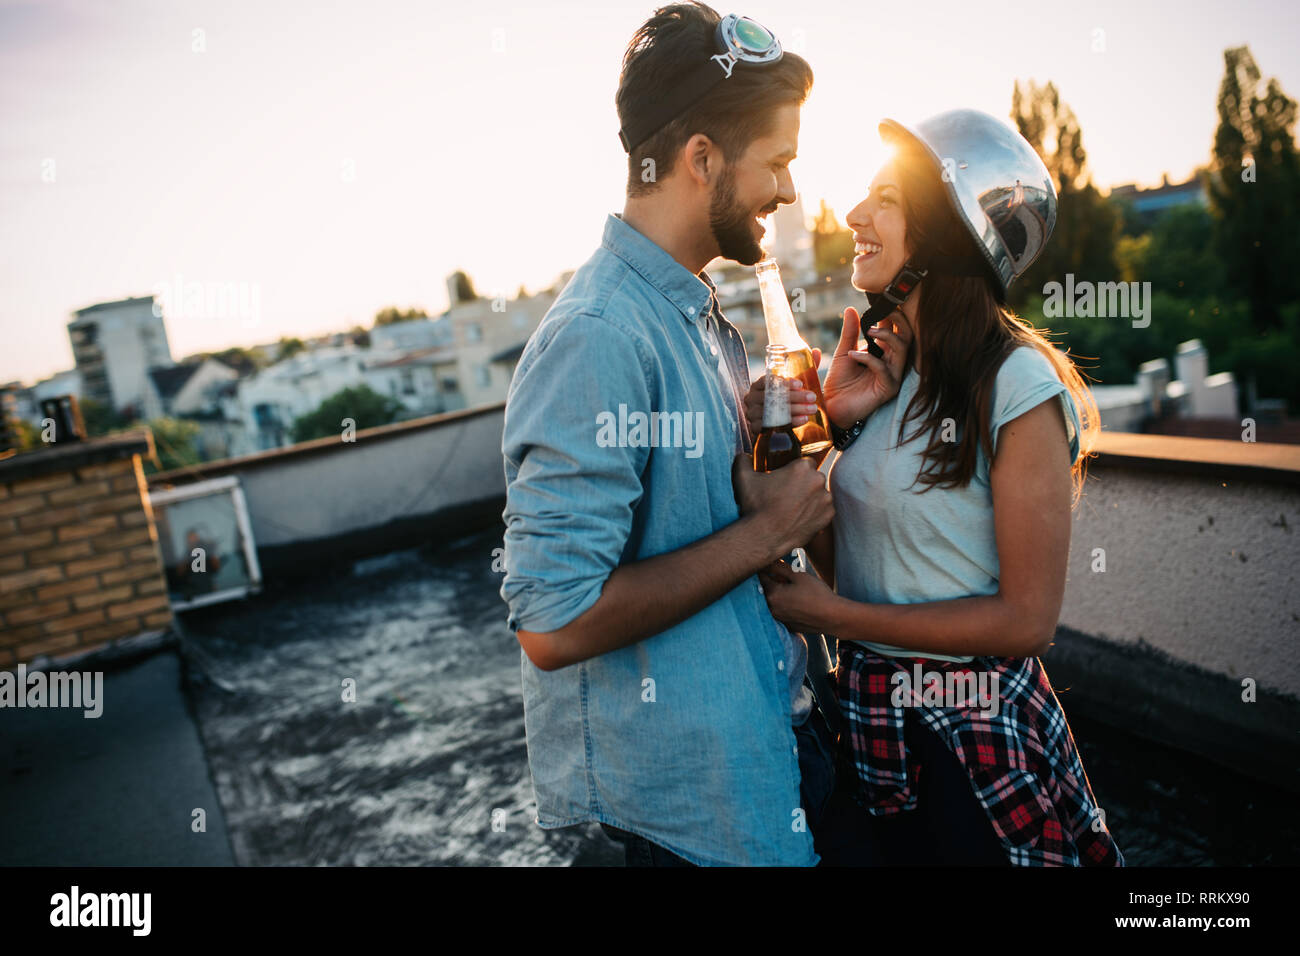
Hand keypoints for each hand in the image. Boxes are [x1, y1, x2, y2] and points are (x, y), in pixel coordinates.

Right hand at [732, 454, 833, 562]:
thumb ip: (743, 461)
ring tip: (792, 509)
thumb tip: (743, 456)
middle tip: (787, 496)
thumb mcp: (743, 478)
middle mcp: (818, 480)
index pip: (805, 463)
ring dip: (810, 499)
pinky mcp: (827, 516)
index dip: (795, 472)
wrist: (763, 537)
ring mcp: (825, 499)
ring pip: (820, 495)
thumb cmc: (755, 507)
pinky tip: (799, 518)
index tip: (786, 480)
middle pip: (813, 478)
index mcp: (802, 467)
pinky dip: (815, 514)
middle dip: (803, 485)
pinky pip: (824, 511)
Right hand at [742, 347, 820, 436]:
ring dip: (793, 411)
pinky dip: (788, 423)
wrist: (774, 423)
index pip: (769, 380)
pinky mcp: (755, 428)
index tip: (800, 384)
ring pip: (772, 411)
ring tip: (811, 410)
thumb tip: (817, 351)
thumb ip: (804, 370)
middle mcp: (751, 397)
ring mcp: (751, 413)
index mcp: (758, 384)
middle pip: (771, 396)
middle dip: (794, 397)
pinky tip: (802, 420)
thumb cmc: (784, 400)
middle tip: (812, 398)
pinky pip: (771, 426)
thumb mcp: (794, 386)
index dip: (784, 382)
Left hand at [758, 559, 837, 633]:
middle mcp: (771, 609)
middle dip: (770, 581)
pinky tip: (797, 601)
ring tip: (791, 588)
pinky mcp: (787, 626)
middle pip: (764, 590)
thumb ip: (780, 566)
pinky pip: (780, 612)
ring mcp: (779, 619)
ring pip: (772, 602)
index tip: (770, 563)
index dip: (765, 568)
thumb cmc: (817, 593)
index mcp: (773, 594)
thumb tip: (768, 560)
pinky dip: (783, 605)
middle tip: (782, 575)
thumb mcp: (798, 575)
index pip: (761, 577)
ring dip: (776, 594)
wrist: (833, 617)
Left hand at [822, 307, 911, 428]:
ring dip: (886, 337)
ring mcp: (893, 375)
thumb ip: (850, 332)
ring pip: (901, 350)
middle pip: (907, 336)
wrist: (832, 406)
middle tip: (884, 310)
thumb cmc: (839, 380)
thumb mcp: (843, 351)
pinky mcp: (888, 388)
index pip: (896, 329)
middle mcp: (893, 362)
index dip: (891, 314)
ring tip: (868, 331)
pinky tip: (853, 355)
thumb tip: (850, 308)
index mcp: (885, 351)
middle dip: (897, 321)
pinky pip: (884, 369)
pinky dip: (868, 359)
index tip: (882, 300)